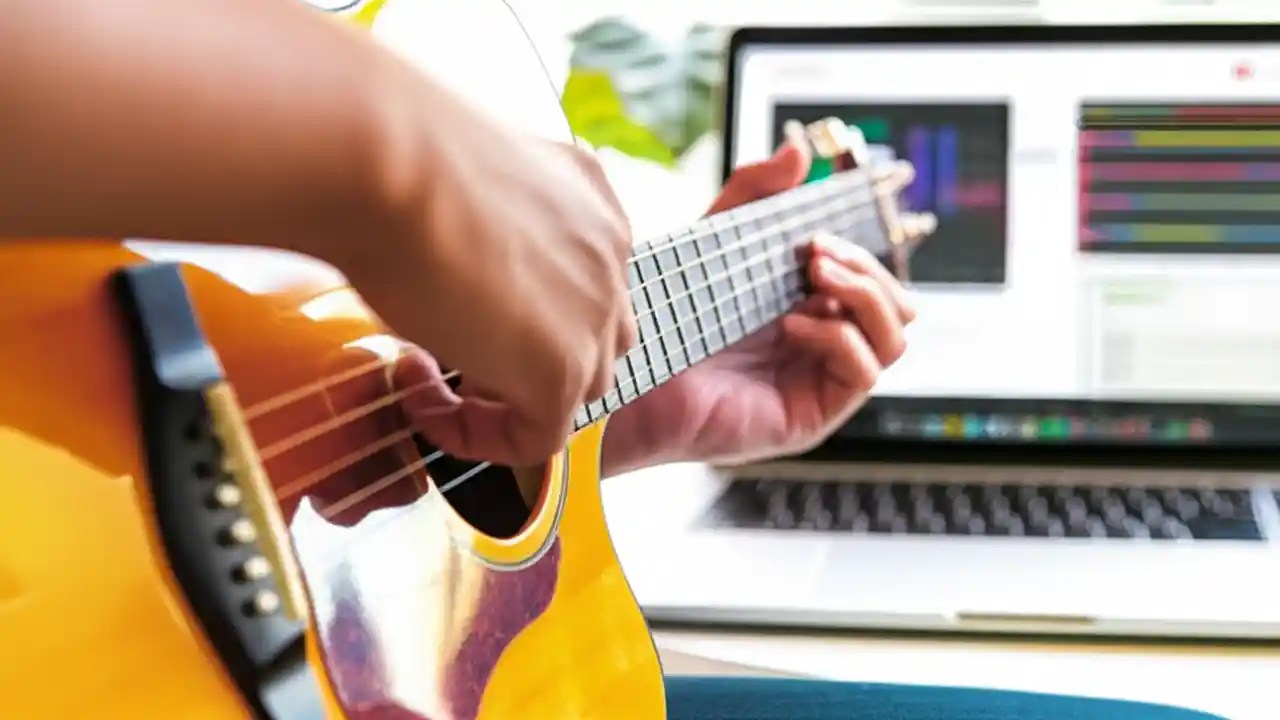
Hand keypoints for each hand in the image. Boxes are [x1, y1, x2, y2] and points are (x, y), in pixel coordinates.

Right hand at [337, 86, 636, 466]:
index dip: (522, 307)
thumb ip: (477, 221)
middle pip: (592, 333)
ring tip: (429, 372)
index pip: (581, 277)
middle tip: (447, 344)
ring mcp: (595, 313)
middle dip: (526, 353)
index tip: (451, 300)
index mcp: (588, 196)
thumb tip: (444, 255)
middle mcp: (609, 251)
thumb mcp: (457, 178)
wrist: (387, 159)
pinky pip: (536, 437)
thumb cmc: (395, 152)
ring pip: (576, 387)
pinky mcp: (562, 371)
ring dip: (507, 395)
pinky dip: (478, 436)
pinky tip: (419, 398)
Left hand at [600, 136, 916, 474]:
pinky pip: (864, 372)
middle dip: (867, 270)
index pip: (871, 281)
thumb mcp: (715, 241)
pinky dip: (838, 338)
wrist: (628, 376)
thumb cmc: (666, 317)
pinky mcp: (811, 416)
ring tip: (813, 278)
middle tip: (817, 254)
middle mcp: (821, 350)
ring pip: (894, 339)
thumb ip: (752, 193)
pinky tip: (791, 324)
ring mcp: (819, 385)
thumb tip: (799, 148)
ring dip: (865, 297)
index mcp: (807, 310)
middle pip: (897, 307)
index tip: (817, 233)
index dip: (857, 252)